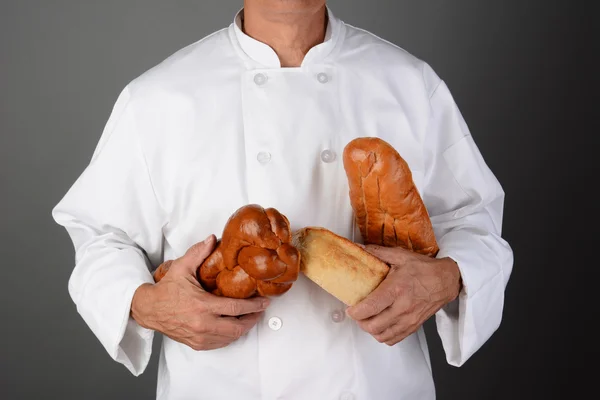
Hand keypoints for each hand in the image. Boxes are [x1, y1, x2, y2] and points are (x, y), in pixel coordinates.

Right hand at [131, 235, 269, 350]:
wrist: (148, 309)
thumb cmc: (166, 290)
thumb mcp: (182, 267)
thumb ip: (198, 252)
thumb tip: (212, 239)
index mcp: (202, 306)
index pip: (236, 308)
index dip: (254, 306)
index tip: (264, 302)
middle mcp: (202, 324)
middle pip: (237, 327)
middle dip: (253, 319)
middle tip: (260, 310)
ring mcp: (199, 336)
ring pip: (230, 338)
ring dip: (243, 329)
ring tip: (250, 317)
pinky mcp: (196, 343)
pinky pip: (220, 344)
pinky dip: (230, 336)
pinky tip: (234, 327)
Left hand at [346, 244, 461, 345]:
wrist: (446, 281)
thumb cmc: (423, 268)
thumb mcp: (400, 255)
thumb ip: (377, 252)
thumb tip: (358, 247)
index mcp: (396, 289)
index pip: (370, 308)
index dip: (355, 312)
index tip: (349, 309)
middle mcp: (402, 307)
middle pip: (373, 326)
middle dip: (360, 322)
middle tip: (357, 313)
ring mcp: (408, 320)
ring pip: (381, 336)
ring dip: (370, 330)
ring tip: (367, 319)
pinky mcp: (413, 326)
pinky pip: (393, 339)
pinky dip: (382, 335)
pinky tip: (380, 325)